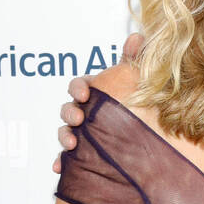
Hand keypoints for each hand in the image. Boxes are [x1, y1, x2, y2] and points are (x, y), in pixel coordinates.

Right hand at [52, 33, 143, 171]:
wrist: (144, 140)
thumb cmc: (134, 105)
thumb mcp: (135, 83)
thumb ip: (133, 61)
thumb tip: (138, 36)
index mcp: (94, 93)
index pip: (79, 85)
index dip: (78, 88)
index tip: (85, 94)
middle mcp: (84, 112)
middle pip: (68, 108)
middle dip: (69, 112)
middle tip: (79, 118)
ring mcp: (82, 132)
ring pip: (65, 131)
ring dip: (64, 135)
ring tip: (72, 144)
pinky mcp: (83, 153)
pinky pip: (67, 158)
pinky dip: (61, 161)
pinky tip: (60, 167)